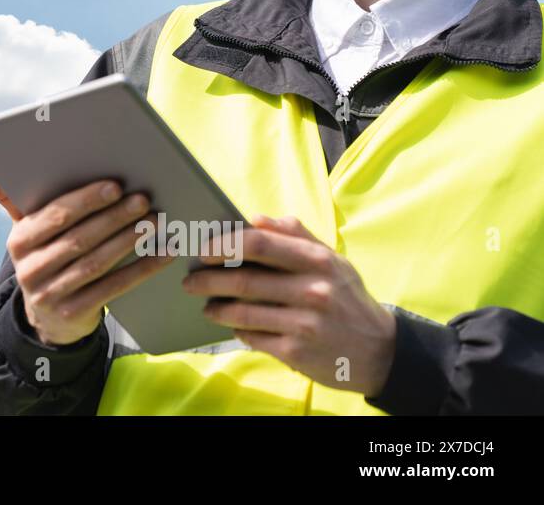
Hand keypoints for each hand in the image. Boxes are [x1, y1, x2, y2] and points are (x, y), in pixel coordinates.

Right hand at [0, 165, 175, 346]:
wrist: (47, 318)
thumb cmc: (44, 259)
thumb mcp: (27, 232)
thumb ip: (12, 198)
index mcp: (19, 241)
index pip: (54, 216)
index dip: (85, 200)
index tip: (114, 186)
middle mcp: (30, 268)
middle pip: (78, 238)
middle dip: (112, 217)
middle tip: (142, 200)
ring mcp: (51, 294)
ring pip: (96, 263)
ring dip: (128, 241)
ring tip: (153, 222)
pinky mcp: (74, 313)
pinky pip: (112, 288)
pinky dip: (140, 270)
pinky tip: (160, 255)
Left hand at [181, 214, 396, 395]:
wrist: (380, 351)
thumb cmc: (347, 297)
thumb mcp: (331, 260)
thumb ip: (295, 235)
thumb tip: (254, 218)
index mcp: (317, 260)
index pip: (257, 243)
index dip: (222, 245)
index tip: (202, 249)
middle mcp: (312, 290)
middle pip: (243, 281)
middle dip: (207, 280)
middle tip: (189, 281)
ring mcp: (304, 323)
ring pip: (242, 313)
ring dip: (216, 309)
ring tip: (206, 306)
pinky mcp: (297, 352)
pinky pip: (253, 338)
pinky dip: (238, 331)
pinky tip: (233, 326)